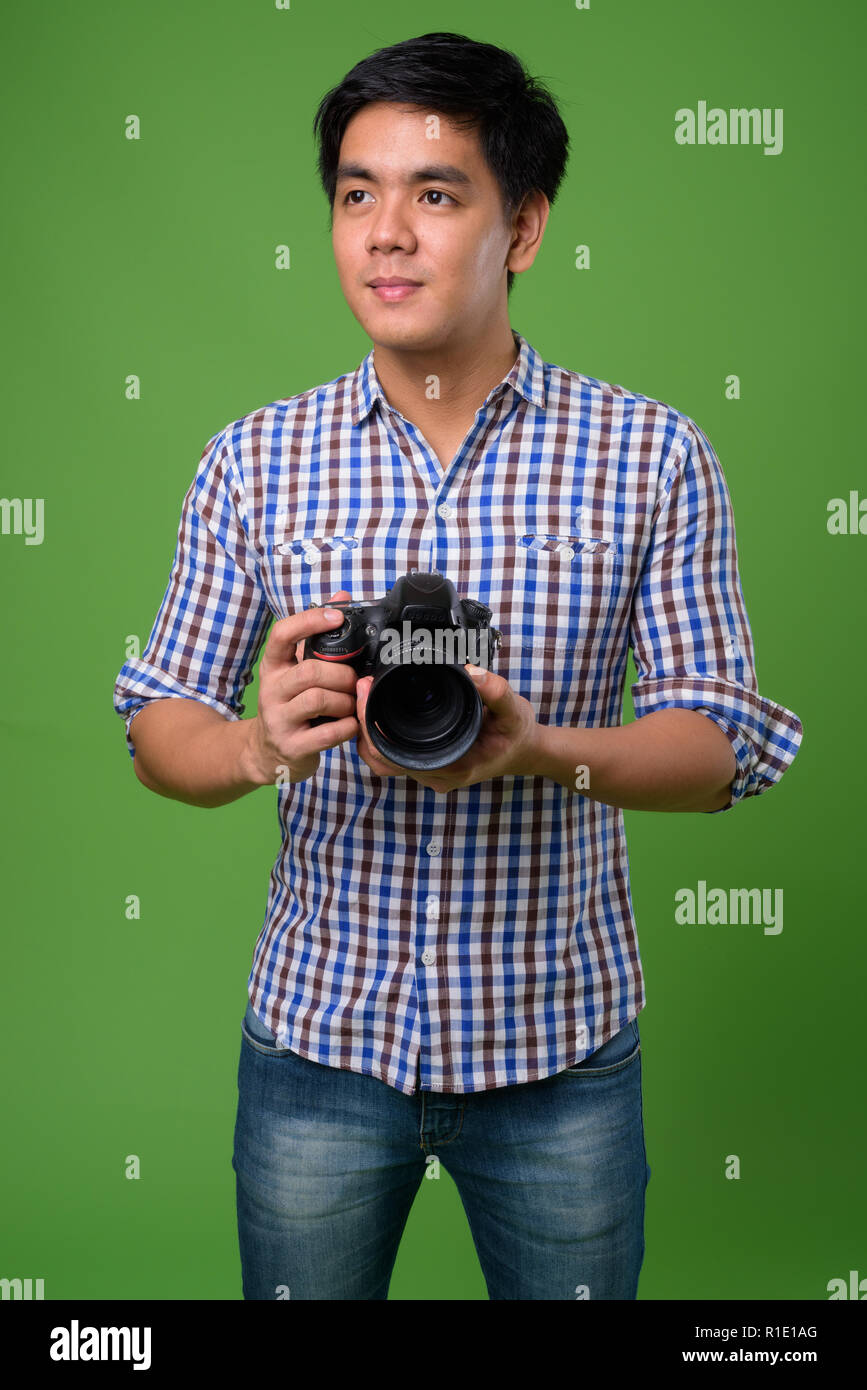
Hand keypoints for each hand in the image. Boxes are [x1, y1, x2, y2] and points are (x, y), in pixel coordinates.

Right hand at [244, 590, 358, 785]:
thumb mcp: (297, 670)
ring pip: (319, 699)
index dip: (310, 621)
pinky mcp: (292, 746)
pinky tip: (349, 725)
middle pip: (310, 671)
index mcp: (274, 667)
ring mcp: (279, 720)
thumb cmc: (290, 705)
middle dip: (342, 675)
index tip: (337, 617)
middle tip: (353, 682)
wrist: (267, 753)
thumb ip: (318, 637)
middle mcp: (272, 690)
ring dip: (345, 701)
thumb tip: (342, 596)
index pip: (282, 634)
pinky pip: (327, 733)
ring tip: (350, 705)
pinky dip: (347, 727)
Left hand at [354, 663, 541, 791]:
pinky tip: (377, 708)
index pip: (392, 753)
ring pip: (383, 759)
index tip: (366, 689)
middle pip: (380, 758)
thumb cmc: (518, 733)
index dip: (371, 722)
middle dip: (362, 722)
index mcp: (452, 766)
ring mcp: (431, 772)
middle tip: (361, 685)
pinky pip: (393, 754)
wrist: (527, 751)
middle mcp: (436, 775)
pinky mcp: (428, 763)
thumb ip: (495, 690)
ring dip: (368, 729)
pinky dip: (380, 734)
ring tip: (365, 693)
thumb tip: (471, 671)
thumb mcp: (513, 710)